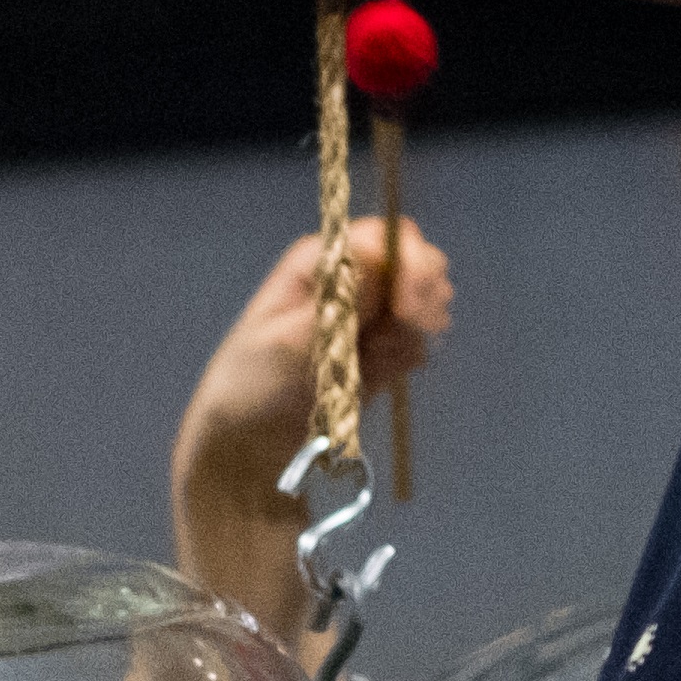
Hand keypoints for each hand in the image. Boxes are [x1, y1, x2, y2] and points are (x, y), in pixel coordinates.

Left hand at [176, 219, 452, 513]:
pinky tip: (381, 375)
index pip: (387, 238)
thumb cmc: (253, 387)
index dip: (410, 265)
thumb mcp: (289, 341)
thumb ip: (339, 299)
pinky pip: (420, 339)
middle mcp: (351, 277)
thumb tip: (379, 250)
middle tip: (402, 336)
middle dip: (421, 299)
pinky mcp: (384, 346)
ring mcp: (371, 311)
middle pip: (419, 262)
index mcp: (320, 262)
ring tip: (375, 362)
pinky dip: (411, 356)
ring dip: (414, 333)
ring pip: (427, 301)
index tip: (407, 310)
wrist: (252, 443)